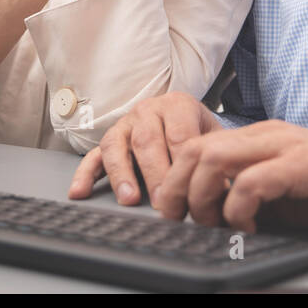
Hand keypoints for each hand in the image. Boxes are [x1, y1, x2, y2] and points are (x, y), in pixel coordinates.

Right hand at [68, 92, 219, 204]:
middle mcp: (149, 109)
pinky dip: (85, 174)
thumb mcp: (215, 139)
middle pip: (148, 140)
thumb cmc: (200, 133)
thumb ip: (219, 159)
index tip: (188, 191)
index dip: (183, 165)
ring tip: (129, 199)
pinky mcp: (110, 139)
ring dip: (121, 174)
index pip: (179, 134)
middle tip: (163, 203)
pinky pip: (93, 155)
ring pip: (117, 145)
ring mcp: (126, 124)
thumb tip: (227, 192)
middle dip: (155, 174)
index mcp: (178, 104)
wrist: (184, 117)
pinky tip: (80, 191)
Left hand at [154, 120, 307, 232]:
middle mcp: (267, 134)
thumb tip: (212, 213)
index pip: (198, 145)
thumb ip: (250, 192)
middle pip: (196, 148)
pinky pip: (252, 182)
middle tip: (178, 219)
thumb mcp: (283, 190)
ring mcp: (284, 146)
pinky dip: (238, 208)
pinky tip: (247, 226)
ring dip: (202, 197)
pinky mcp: (303, 166)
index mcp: (259, 136)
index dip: (176, 177)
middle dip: (177, 186)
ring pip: (215, 159)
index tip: (172, 210)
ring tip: (212, 223)